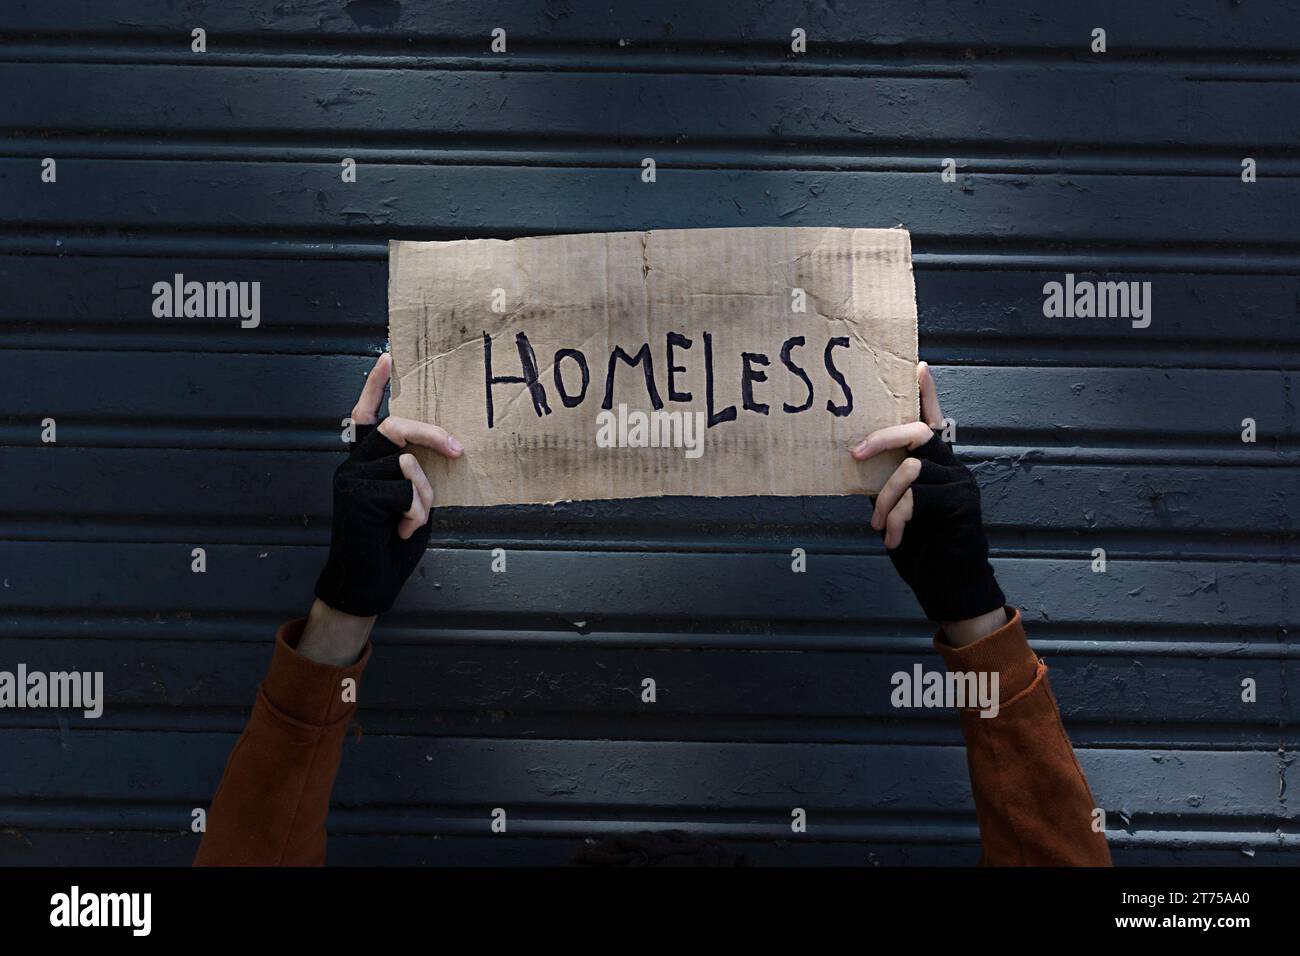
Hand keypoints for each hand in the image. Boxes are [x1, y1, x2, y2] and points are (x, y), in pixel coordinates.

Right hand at [311, 353, 463, 621]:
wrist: (368, 583)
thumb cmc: (392, 542)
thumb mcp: (410, 501)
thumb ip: (413, 474)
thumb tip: (423, 456)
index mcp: (364, 462)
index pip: (366, 415)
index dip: (376, 386)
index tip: (388, 356)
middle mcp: (352, 465)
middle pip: (396, 428)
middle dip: (432, 435)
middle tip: (459, 450)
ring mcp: (349, 478)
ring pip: (408, 464)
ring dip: (424, 497)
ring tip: (410, 521)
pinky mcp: (354, 496)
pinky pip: (405, 490)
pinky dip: (414, 513)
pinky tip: (399, 531)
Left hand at [852, 362, 1005, 642]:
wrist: (950, 587)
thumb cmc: (922, 550)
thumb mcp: (898, 510)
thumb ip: (889, 483)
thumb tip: (861, 464)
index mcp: (938, 465)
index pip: (933, 421)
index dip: (925, 394)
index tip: (918, 365)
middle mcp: (953, 467)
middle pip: (917, 433)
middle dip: (881, 439)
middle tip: (855, 453)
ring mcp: (961, 483)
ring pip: (910, 470)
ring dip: (886, 499)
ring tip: (881, 526)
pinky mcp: (962, 503)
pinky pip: (917, 498)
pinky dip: (898, 519)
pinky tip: (895, 539)